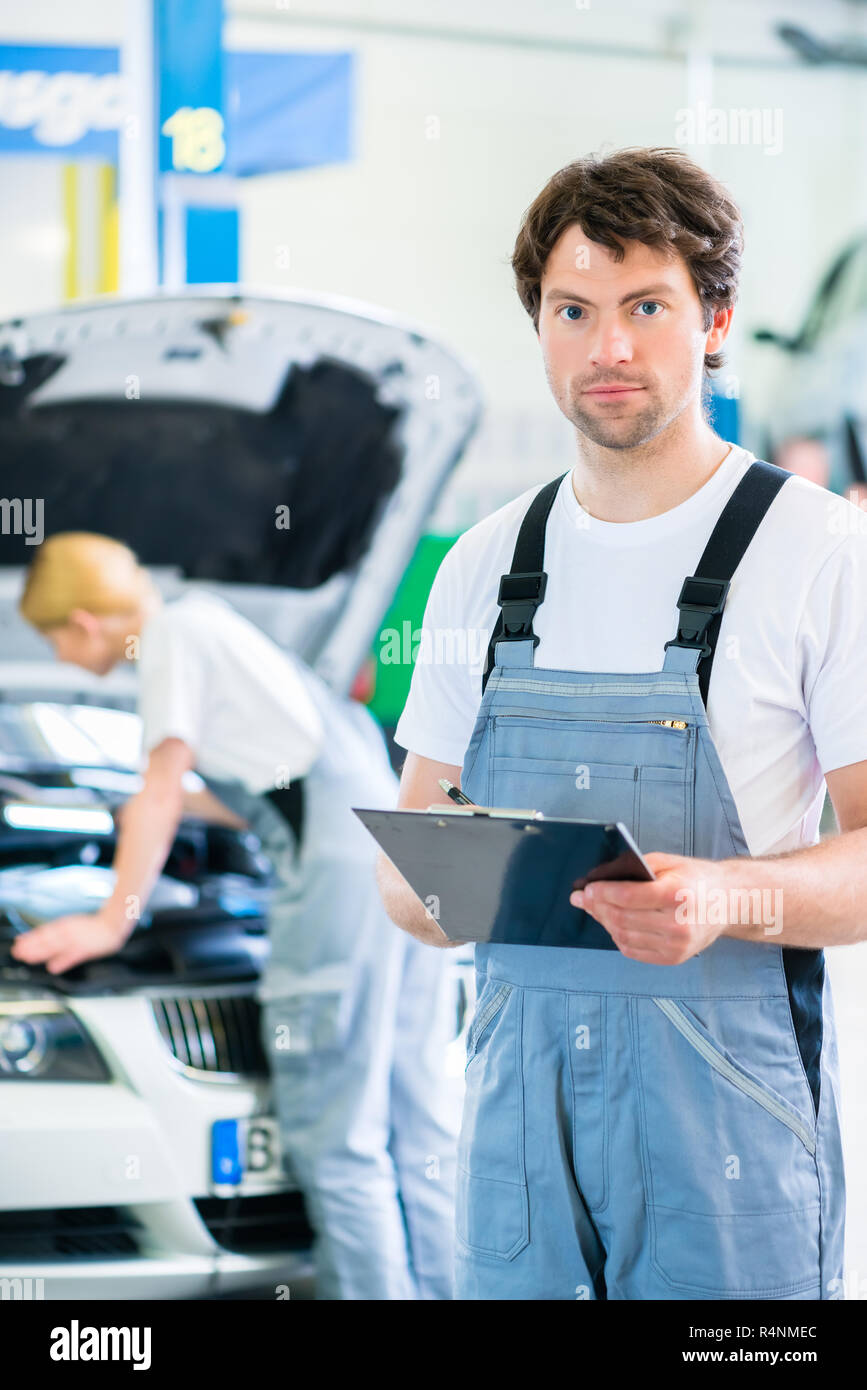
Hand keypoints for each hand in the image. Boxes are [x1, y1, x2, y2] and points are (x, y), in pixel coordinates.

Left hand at [9, 911, 129, 974]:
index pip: (43, 932)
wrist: (112, 924)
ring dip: (40, 952)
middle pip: (45, 940)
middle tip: (18, 953)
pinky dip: (62, 961)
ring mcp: (76, 941)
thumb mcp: (73, 926)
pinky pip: (71, 956)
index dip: (29, 938)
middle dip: (30, 947)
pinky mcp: (85, 949)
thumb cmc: (93, 927)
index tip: (18, 944)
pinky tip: (53, 967)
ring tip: (28, 958)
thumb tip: (40, 942)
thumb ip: (57, 934)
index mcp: (64, 926)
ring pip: (54, 947)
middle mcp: (68, 932)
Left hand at [569, 852, 736, 964]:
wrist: (728, 903)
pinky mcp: (673, 958)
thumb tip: (599, 880)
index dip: (602, 893)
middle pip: (622, 918)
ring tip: (596, 910)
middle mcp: (678, 923)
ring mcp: (676, 945)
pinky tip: (613, 924)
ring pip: (623, 936)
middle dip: (597, 907)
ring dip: (604, 922)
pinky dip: (617, 937)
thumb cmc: (695, 879)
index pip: (627, 896)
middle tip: (583, 899)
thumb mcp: (668, 862)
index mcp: (677, 894)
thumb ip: (634, 869)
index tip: (587, 888)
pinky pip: (633, 950)